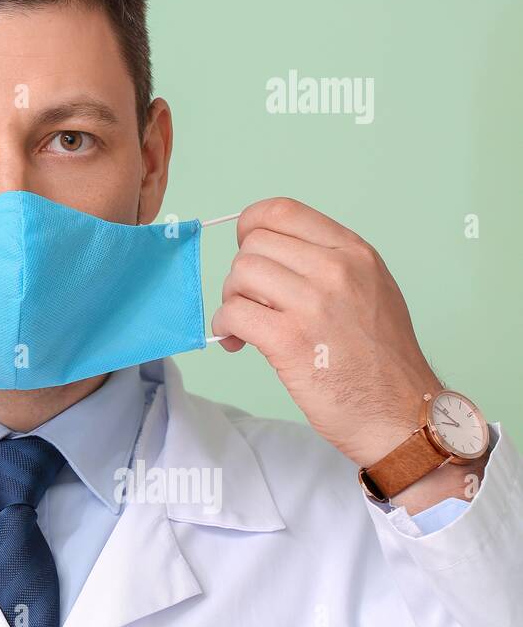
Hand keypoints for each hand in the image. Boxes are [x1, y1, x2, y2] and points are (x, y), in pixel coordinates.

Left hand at [210, 197, 441, 470]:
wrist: (402, 415)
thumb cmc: (382, 360)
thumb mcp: (371, 289)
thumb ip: (326, 264)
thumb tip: (268, 254)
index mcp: (354, 253)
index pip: (282, 211)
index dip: (251, 226)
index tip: (248, 248)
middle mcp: (336, 271)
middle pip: (254, 245)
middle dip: (242, 274)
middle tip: (251, 302)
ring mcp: (313, 305)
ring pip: (239, 275)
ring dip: (232, 301)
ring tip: (247, 326)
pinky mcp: (290, 341)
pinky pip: (233, 313)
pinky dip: (225, 327)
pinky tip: (238, 341)